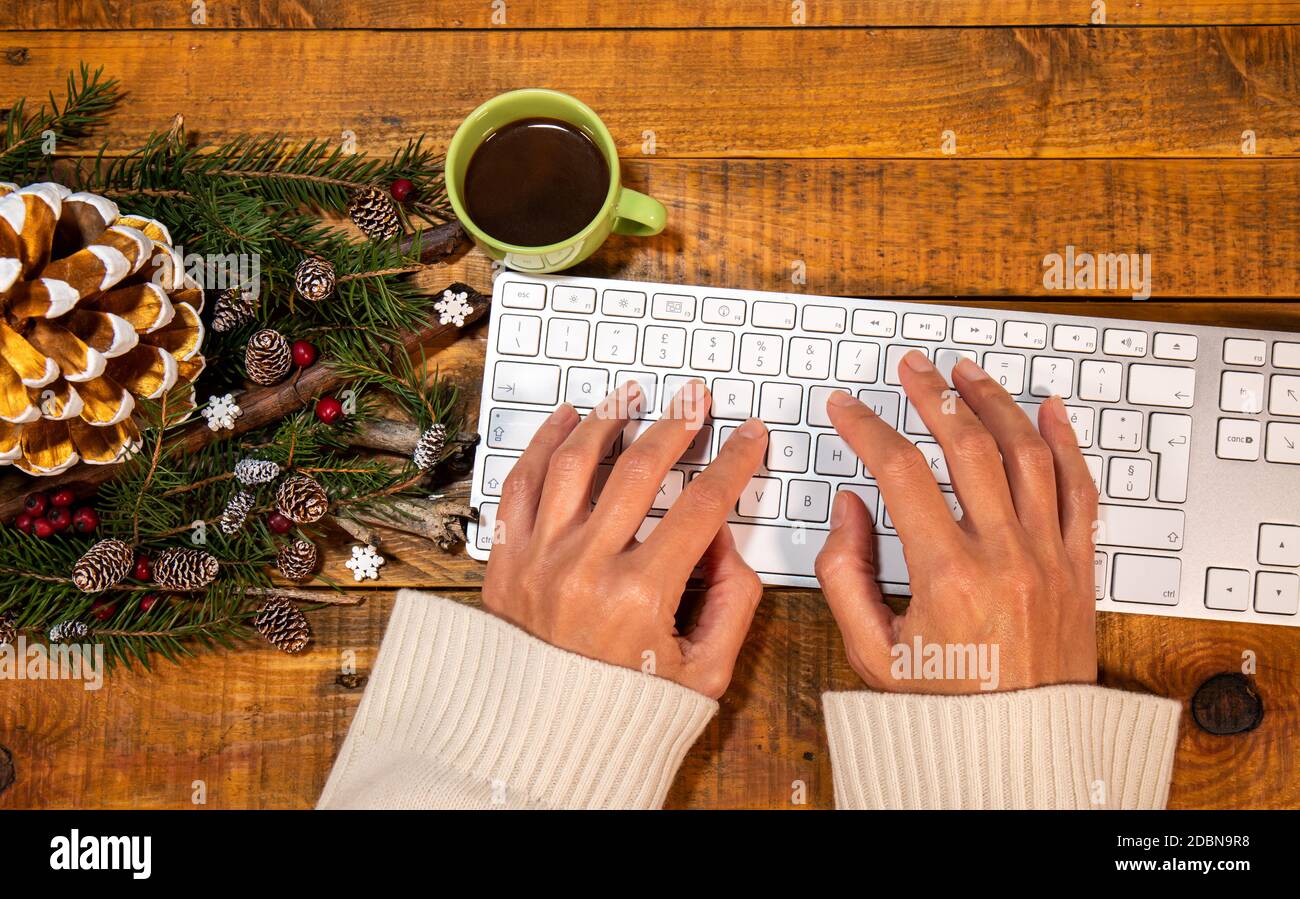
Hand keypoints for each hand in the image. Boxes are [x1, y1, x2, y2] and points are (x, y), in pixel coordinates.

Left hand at [482, 380, 769, 697]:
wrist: (545, 746)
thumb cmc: (624, 711)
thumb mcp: (706, 672)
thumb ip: (732, 600)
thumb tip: (722, 538)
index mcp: (640, 596)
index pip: (701, 505)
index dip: (733, 462)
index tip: (748, 436)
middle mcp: (586, 568)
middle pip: (639, 468)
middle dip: (677, 422)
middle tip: (694, 398)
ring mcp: (539, 560)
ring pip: (575, 462)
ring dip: (607, 418)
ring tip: (630, 393)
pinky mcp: (506, 562)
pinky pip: (520, 485)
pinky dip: (543, 445)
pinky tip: (565, 420)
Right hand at [816, 352, 1097, 693]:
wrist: (1020, 748)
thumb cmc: (946, 705)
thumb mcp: (873, 653)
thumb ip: (847, 576)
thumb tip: (849, 510)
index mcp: (948, 575)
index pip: (900, 472)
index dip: (867, 428)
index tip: (846, 409)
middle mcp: (1004, 555)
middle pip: (967, 446)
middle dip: (933, 395)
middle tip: (911, 368)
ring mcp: (1048, 556)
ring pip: (1027, 453)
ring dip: (995, 403)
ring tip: (967, 374)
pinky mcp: (1078, 566)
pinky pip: (1080, 489)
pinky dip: (1066, 442)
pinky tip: (1048, 409)